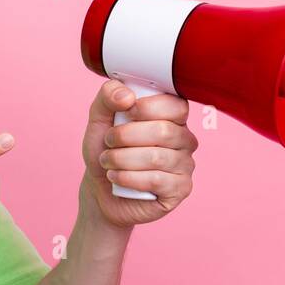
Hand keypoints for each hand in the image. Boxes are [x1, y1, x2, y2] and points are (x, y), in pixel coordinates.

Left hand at [82, 79, 197, 226]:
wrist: (100, 187)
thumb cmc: (107, 150)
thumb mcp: (99, 118)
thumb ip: (108, 96)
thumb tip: (127, 95)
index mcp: (172, 116)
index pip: (176, 105)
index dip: (148, 108)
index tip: (126, 112)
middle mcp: (184, 139)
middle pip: (164, 132)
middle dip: (126, 136)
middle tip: (109, 141)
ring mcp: (185, 165)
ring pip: (157, 158)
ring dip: (121, 159)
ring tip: (107, 161)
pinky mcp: (179, 189)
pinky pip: (156, 180)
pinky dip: (128, 178)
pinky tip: (116, 176)